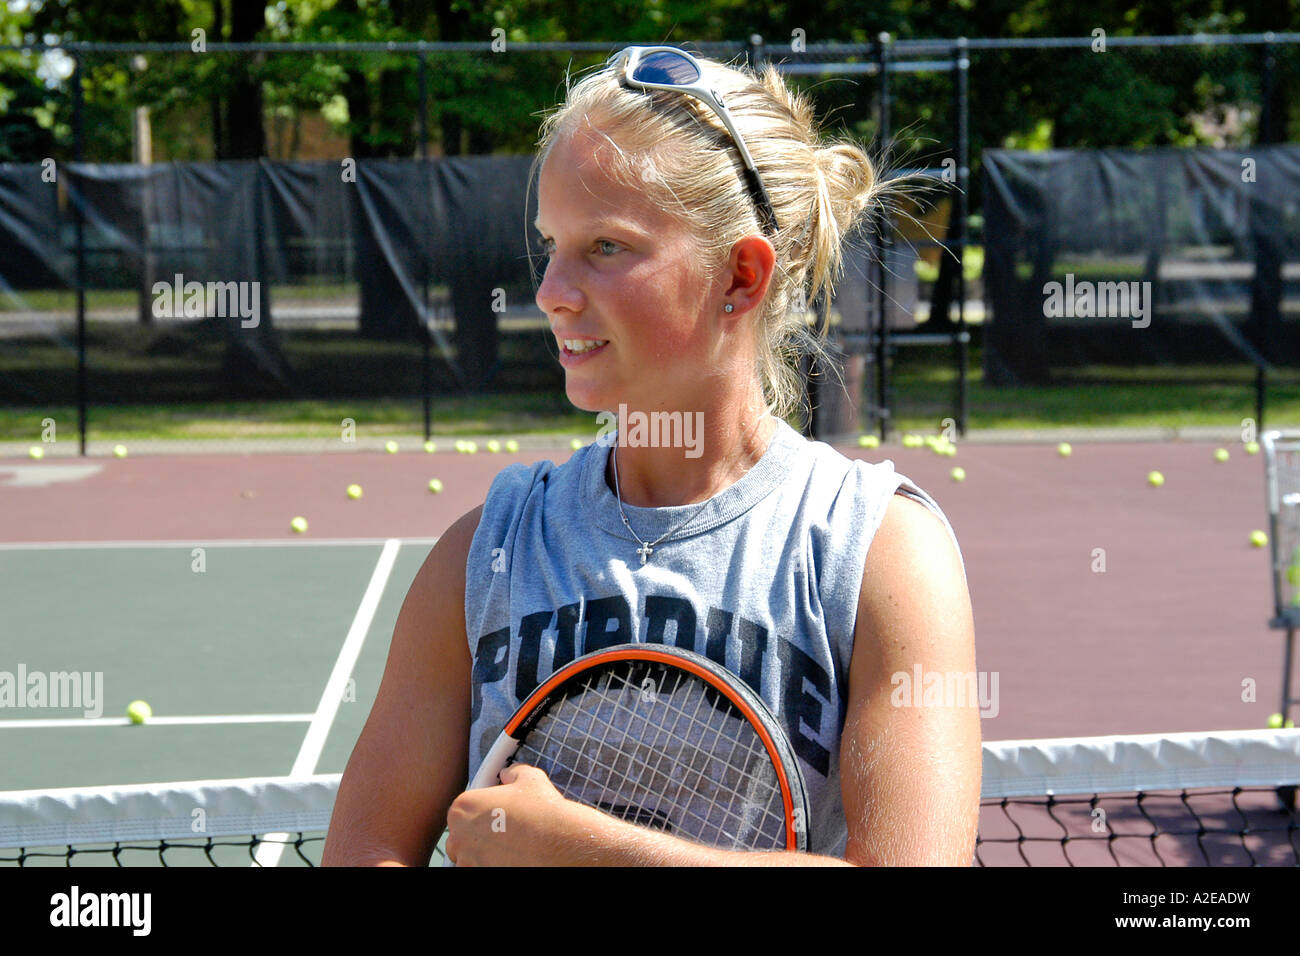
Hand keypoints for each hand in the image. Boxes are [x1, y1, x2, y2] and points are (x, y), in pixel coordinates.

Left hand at [444, 764, 607, 865]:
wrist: (559, 841)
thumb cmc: (542, 810)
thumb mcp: (528, 778)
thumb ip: (512, 772)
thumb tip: (507, 774)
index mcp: (463, 806)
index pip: (462, 811)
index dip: (480, 814)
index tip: (495, 818)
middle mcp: (458, 834)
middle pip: (460, 837)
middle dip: (476, 837)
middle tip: (502, 835)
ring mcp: (466, 860)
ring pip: (467, 858)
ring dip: (481, 855)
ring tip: (508, 849)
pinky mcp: (477, 875)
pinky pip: (478, 869)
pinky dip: (489, 865)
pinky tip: (510, 859)